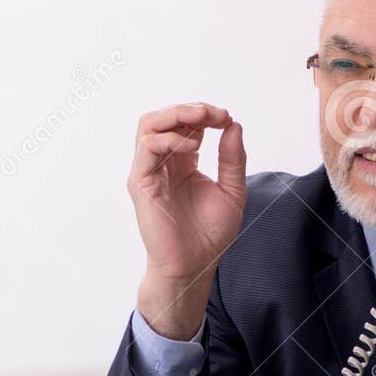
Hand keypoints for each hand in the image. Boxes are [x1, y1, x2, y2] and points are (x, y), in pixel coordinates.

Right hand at [129, 103, 246, 339]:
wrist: (194, 267)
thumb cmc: (210, 235)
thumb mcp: (232, 191)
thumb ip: (233, 159)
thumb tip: (234, 125)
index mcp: (183, 163)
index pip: (186, 124)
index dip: (206, 114)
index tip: (227, 119)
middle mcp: (163, 164)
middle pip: (164, 117)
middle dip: (190, 109)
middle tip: (215, 114)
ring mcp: (149, 172)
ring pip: (149, 124)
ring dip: (176, 115)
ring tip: (201, 120)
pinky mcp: (141, 183)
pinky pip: (146, 148)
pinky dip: (168, 139)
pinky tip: (191, 148)